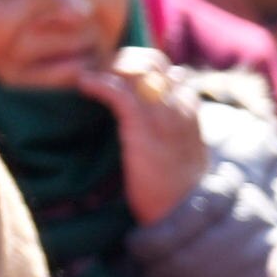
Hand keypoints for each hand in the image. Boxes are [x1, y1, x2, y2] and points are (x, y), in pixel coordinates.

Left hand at [87, 46, 206, 228]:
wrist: (183, 216)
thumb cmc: (176, 191)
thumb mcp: (181, 156)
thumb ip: (172, 133)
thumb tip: (148, 121)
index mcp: (191, 115)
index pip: (172, 74)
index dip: (145, 67)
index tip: (120, 75)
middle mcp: (181, 109)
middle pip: (156, 64)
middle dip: (127, 60)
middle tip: (102, 73)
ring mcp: (164, 118)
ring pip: (138, 72)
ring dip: (110, 68)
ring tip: (90, 78)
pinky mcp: (144, 130)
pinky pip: (120, 93)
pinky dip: (99, 83)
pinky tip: (84, 84)